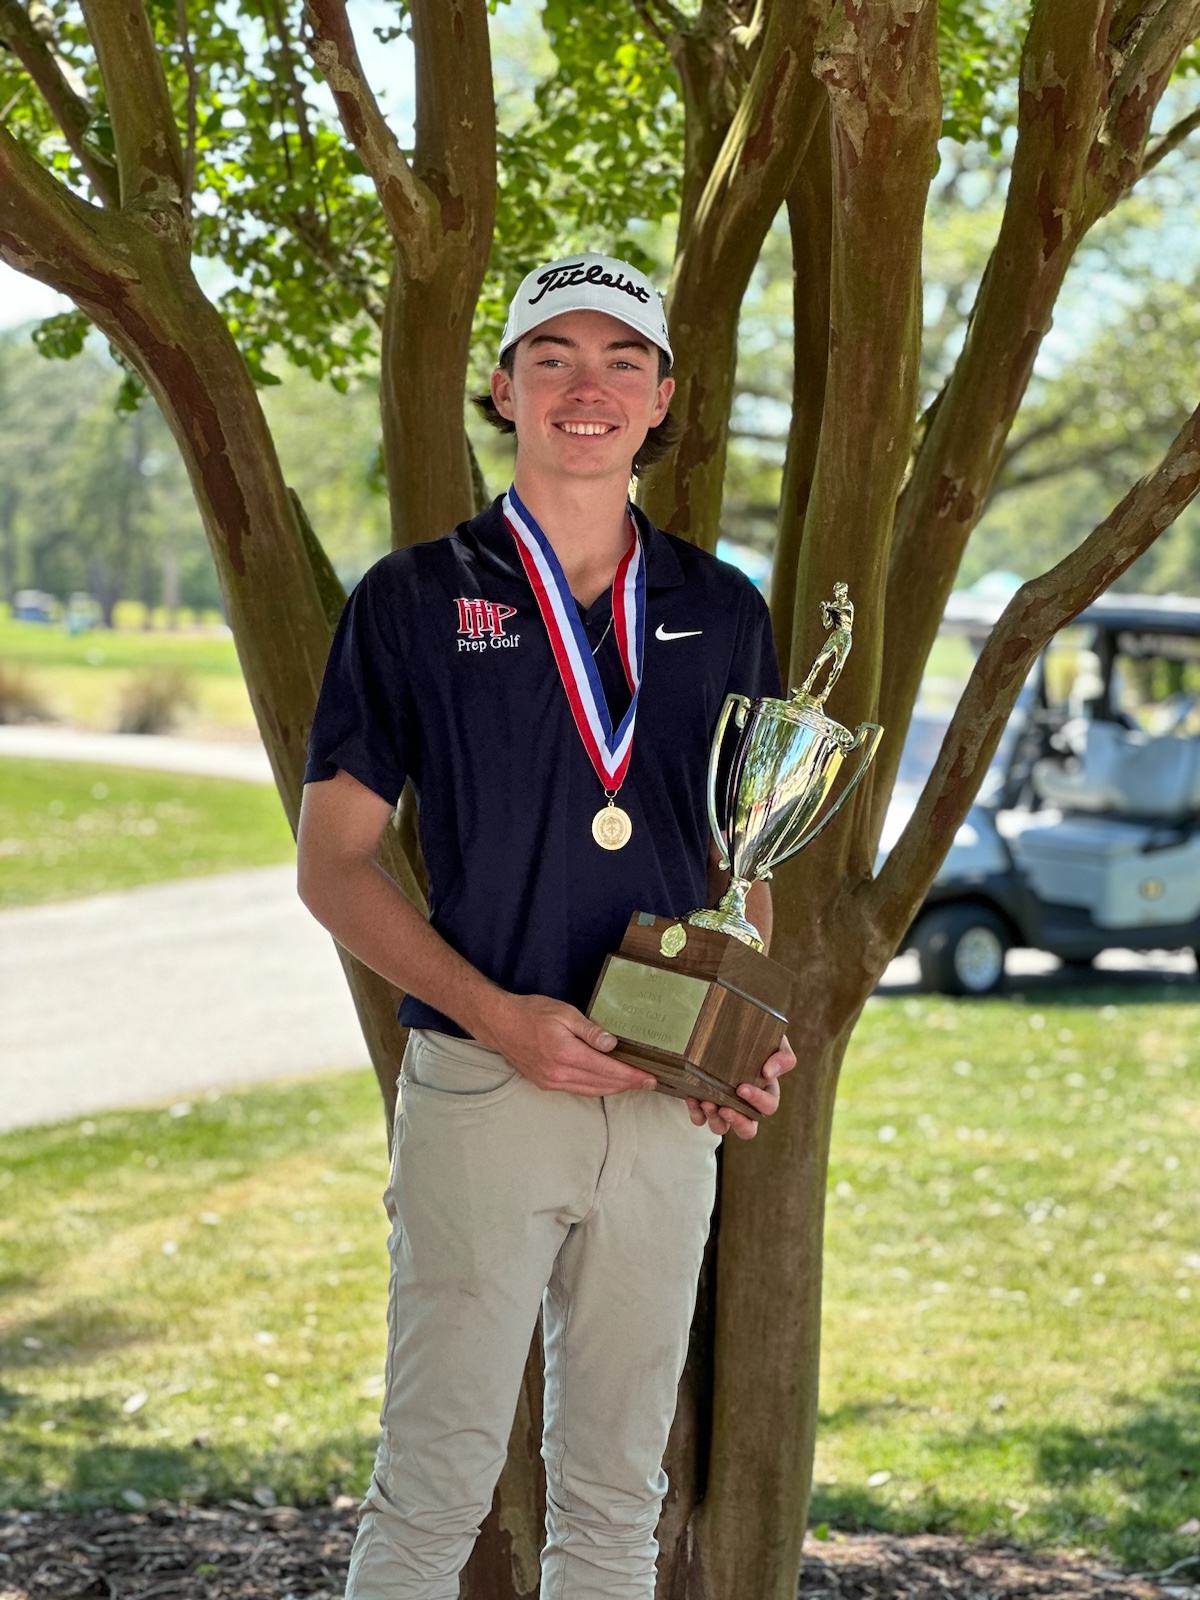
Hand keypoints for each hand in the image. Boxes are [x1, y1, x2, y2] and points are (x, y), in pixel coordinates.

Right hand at [474, 991, 657, 1097]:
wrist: (500, 1024)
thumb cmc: (531, 1013)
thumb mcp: (564, 1013)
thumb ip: (590, 1031)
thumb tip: (613, 1045)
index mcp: (566, 1054)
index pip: (608, 1070)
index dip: (632, 1075)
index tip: (650, 1077)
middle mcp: (560, 1073)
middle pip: (603, 1085)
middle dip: (628, 1084)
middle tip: (649, 1082)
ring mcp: (552, 1082)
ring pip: (591, 1091)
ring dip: (614, 1088)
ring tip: (632, 1083)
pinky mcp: (546, 1083)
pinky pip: (578, 1090)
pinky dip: (596, 1087)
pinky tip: (606, 1082)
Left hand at [685, 1035, 795, 1140]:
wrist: (730, 1029)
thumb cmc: (757, 1038)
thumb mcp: (776, 1043)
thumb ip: (782, 1056)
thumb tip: (769, 1073)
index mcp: (766, 1092)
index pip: (768, 1107)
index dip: (757, 1101)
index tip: (742, 1088)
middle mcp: (746, 1106)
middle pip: (748, 1130)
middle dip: (737, 1122)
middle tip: (724, 1108)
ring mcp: (725, 1107)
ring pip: (722, 1128)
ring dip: (714, 1119)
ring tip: (705, 1102)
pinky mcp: (705, 1106)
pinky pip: (700, 1119)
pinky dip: (696, 1113)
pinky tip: (692, 1098)